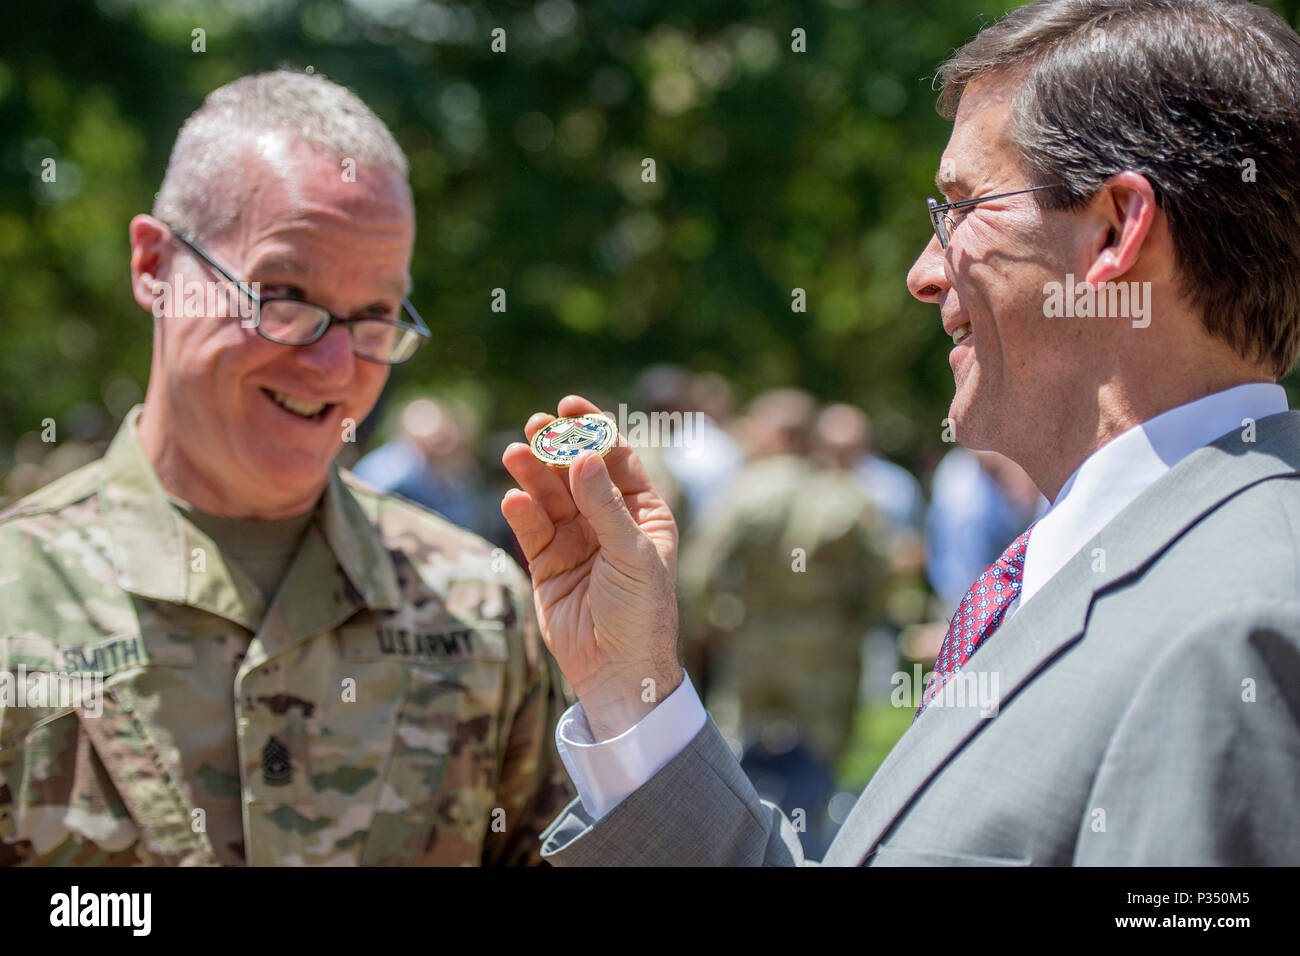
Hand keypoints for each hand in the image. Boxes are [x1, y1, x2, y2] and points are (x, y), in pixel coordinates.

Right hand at [501, 395, 681, 739]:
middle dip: (557, 447)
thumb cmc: (641, 611)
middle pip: (576, 473)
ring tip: (514, 453)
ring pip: (549, 498)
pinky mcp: (547, 566)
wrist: (618, 671)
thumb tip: (585, 456)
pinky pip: (532, 531)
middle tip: (536, 424)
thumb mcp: (631, 555)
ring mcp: (576, 542)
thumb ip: (605, 506)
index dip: (594, 430)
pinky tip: (513, 498)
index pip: (616, 460)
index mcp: (643, 513)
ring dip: (532, 475)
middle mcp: (608, 521)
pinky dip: (521, 513)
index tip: (570, 406)